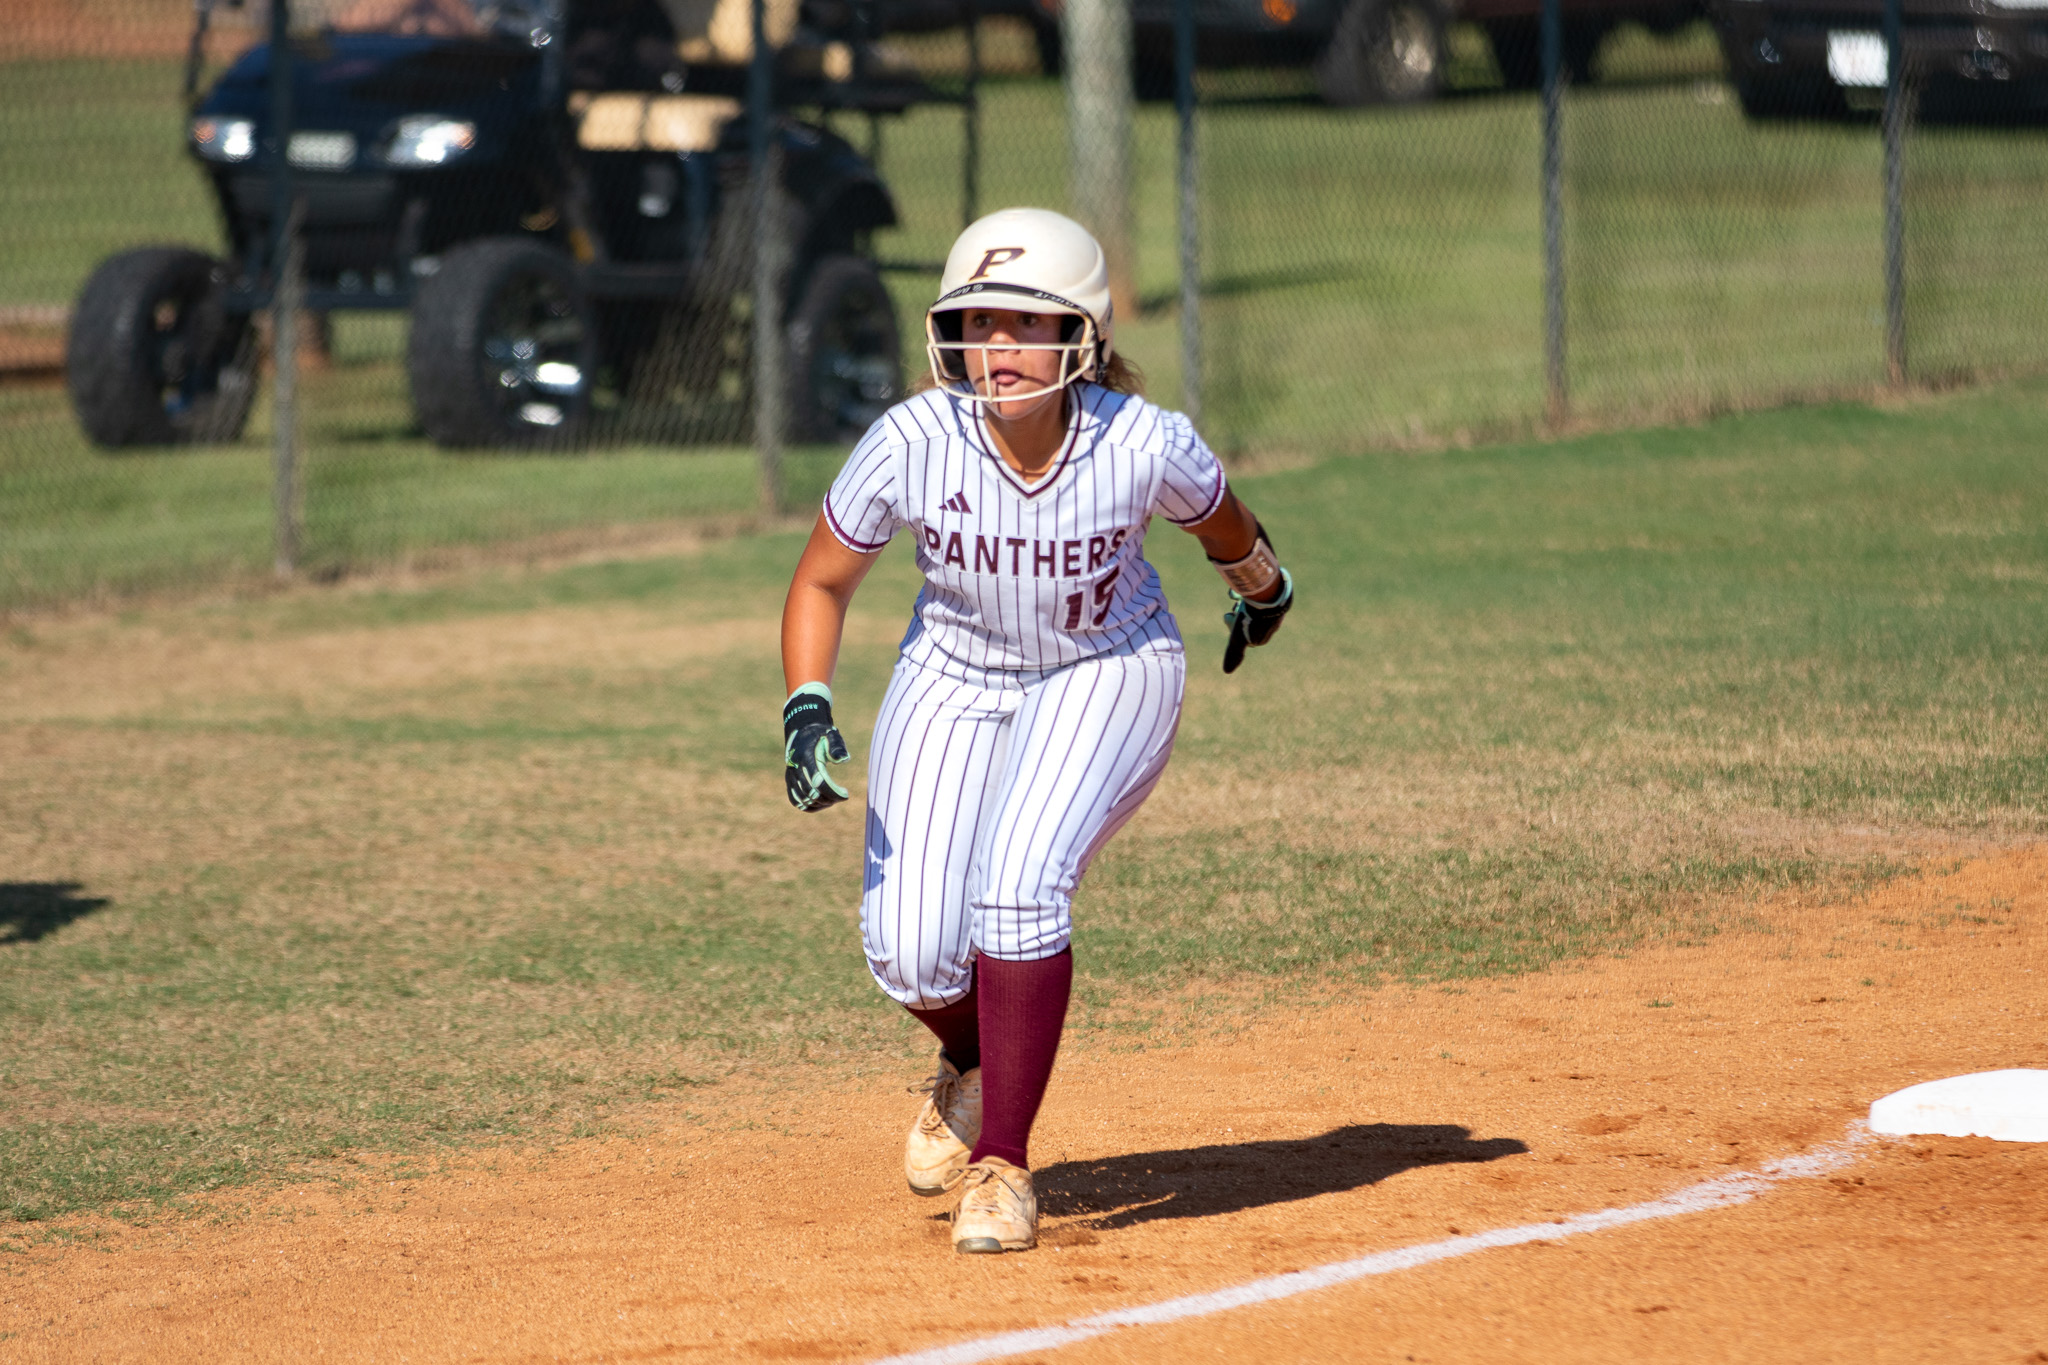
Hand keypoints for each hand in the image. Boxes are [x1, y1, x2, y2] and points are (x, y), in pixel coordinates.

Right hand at [783, 684, 851, 810]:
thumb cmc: (820, 735)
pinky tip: (822, 803)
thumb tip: (845, 759)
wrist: (802, 732)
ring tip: (833, 799)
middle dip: (829, 799)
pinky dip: (809, 806)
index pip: (818, 782)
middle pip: (811, 793)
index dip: (833, 792)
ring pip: (803, 800)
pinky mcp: (789, 782)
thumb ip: (837, 746)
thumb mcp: (831, 735)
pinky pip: (796, 801)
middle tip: (841, 796)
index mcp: (806, 757)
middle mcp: (795, 768)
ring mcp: (790, 776)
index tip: (846, 794)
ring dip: (820, 803)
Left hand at [1222, 569, 1292, 674]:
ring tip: (1238, 595)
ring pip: (1255, 606)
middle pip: (1248, 620)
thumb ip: (1234, 655)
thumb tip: (1227, 671)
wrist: (1268, 595)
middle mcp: (1272, 624)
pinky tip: (1246, 588)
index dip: (1233, 626)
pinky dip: (1253, 593)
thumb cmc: (1252, 618)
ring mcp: (1276, 610)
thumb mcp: (1238, 639)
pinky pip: (1262, 595)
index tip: (1227, 616)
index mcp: (1264, 637)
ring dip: (1245, 602)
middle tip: (1233, 605)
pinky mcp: (1278, 596)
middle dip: (1238, 613)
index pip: (1244, 634)